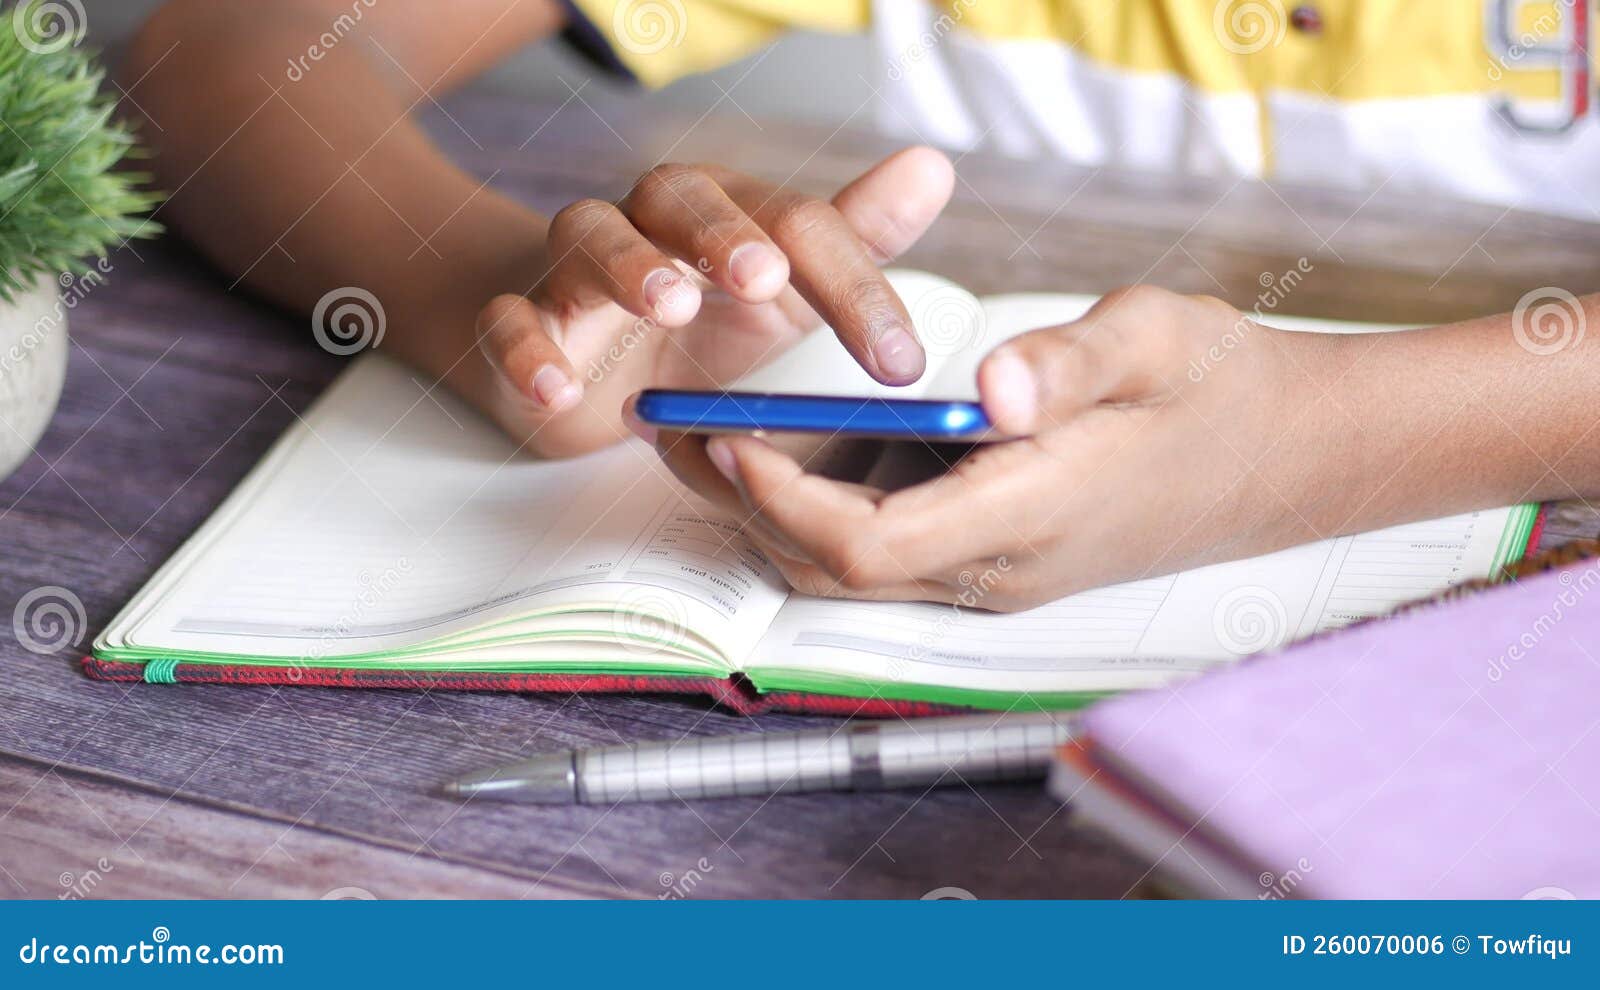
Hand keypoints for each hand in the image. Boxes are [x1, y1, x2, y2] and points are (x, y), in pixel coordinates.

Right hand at [472, 147, 954, 455]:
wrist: (575, 348)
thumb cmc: (692, 314)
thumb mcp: (782, 289)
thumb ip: (852, 240)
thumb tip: (932, 167)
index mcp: (726, 214)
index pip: (795, 225)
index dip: (850, 287)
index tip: (896, 361)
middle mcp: (649, 225)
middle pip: (679, 200)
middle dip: (724, 235)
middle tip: (765, 278)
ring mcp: (576, 272)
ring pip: (588, 239)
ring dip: (627, 268)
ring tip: (666, 307)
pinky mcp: (521, 324)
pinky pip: (510, 323)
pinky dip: (528, 350)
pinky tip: (559, 384)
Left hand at [655, 285, 1351, 610]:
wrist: (1286, 455)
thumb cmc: (1219, 391)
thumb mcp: (1156, 340)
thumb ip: (1068, 362)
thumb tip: (989, 384)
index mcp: (1027, 514)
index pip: (862, 542)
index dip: (778, 497)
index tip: (726, 434)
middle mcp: (998, 566)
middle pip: (834, 569)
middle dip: (748, 506)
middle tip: (681, 430)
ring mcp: (997, 572)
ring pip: (853, 568)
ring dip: (778, 509)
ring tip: (716, 433)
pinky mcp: (999, 557)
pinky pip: (888, 548)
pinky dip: (828, 504)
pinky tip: (805, 441)